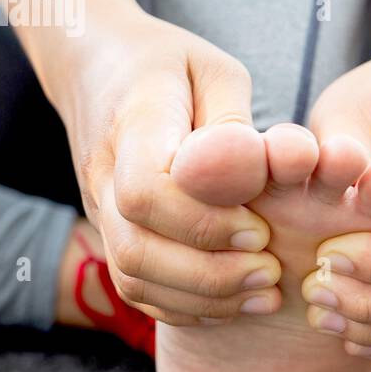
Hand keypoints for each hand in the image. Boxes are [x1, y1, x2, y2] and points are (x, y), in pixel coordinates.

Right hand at [50, 7, 278, 324]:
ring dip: (202, 296)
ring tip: (264, 292)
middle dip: (209, 272)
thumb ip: (233, 121)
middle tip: (271, 271)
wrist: (99, 66)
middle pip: (136, 247)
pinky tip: (234, 302)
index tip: (260, 228)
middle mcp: (105, 173)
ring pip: (132, 275)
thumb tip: (254, 168)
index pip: (147, 190)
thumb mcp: (215, 71)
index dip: (204, 222)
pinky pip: (134, 286)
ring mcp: (99, 207)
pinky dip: (184, 305)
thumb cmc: (171, 66)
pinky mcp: (108, 230)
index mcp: (134, 123)